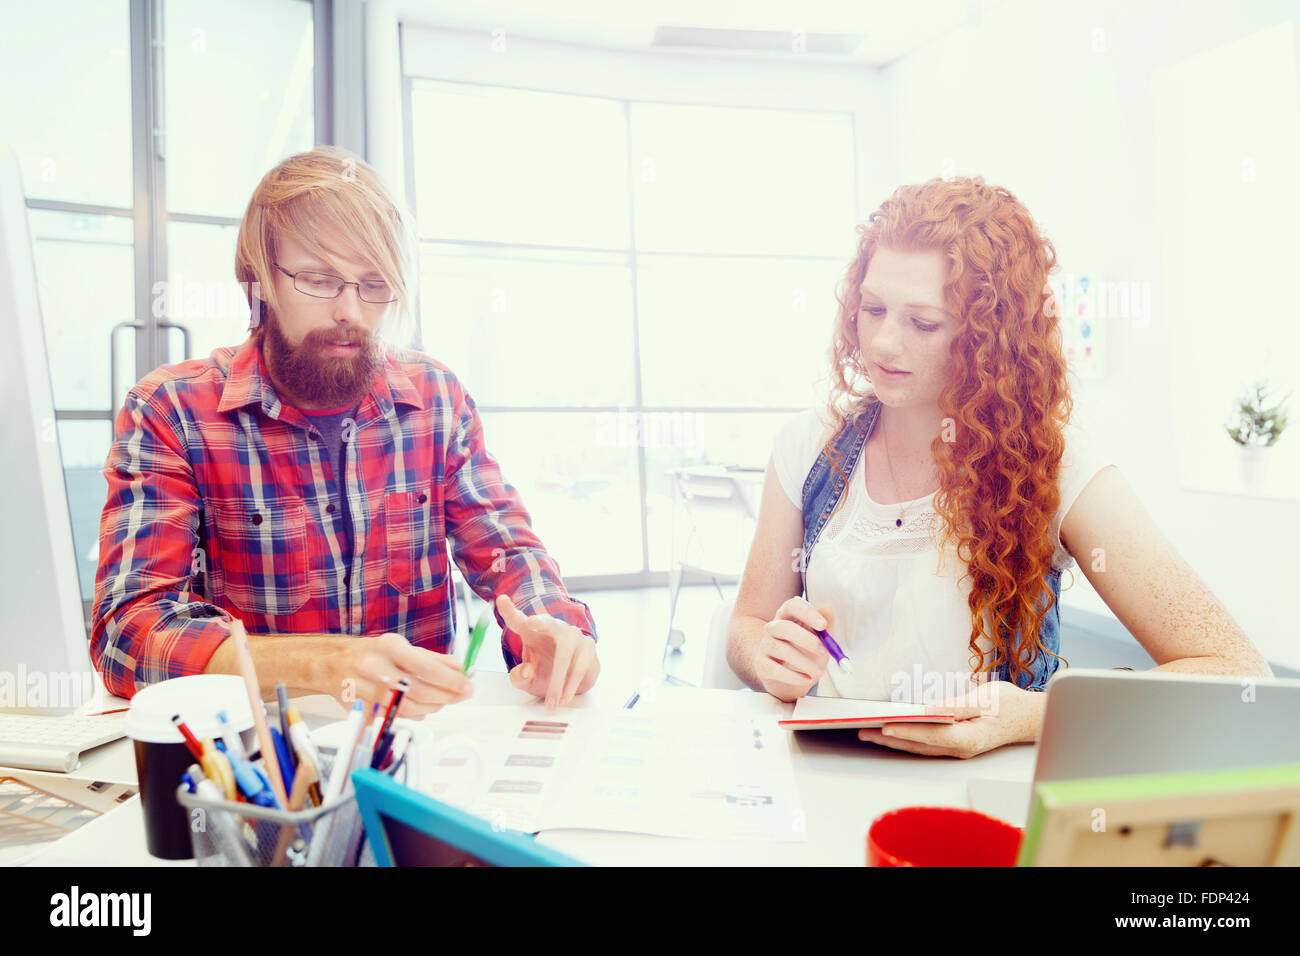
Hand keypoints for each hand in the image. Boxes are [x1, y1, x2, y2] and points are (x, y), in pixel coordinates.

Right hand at [330, 631, 473, 718]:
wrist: (333, 663)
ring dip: (433, 707)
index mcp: (388, 647)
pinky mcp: (361, 710)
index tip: (468, 685)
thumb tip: (463, 668)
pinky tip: (424, 708)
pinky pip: (397, 717)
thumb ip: (435, 659)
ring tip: (444, 701)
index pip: (425, 667)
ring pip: (408, 708)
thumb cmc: (374, 654)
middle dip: (446, 696)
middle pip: (418, 691)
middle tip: (463, 695)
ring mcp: (365, 691)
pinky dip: (416, 715)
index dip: (450, 679)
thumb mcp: (404, 647)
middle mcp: (374, 667)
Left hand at [496, 594, 599, 709]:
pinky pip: (581, 666)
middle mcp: (553, 627)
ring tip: (552, 702)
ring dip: (558, 682)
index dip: (509, 610)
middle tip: (530, 634)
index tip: (501, 600)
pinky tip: (565, 697)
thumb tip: (527, 671)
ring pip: (565, 655)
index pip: (517, 619)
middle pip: (546, 623)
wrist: (570, 679)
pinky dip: (571, 685)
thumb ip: (520, 677)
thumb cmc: (544, 670)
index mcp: (532, 631)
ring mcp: (573, 634)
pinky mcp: (589, 646)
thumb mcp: (527, 678)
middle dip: (539, 625)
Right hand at [753, 598, 834, 701]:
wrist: (792, 677)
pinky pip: (774, 669)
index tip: (822, 625)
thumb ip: (826, 625)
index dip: (807, 613)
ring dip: (803, 661)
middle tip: (823, 651)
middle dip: (805, 639)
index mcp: (787, 616)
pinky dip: (793, 676)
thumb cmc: (806, 653)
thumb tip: (827, 609)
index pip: (792, 606)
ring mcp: (764, 646)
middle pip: (783, 627)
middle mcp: (773, 628)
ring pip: (779, 649)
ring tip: (818, 671)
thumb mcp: (820, 640)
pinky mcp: (761, 664)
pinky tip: (806, 679)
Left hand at [857, 681, 1044, 757]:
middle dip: (889, 739)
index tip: (885, 727)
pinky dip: (906, 739)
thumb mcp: (986, 700)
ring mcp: (957, 749)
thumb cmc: (1009, 705)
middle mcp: (961, 747)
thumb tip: (933, 709)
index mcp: (970, 737)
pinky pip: (926, 745)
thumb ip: (958, 705)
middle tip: (864, 731)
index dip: (906, 731)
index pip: (931, 735)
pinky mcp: (955, 744)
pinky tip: (891, 734)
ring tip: (869, 733)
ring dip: (893, 741)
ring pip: (919, 747)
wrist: (1029, 718)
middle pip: (919, 745)